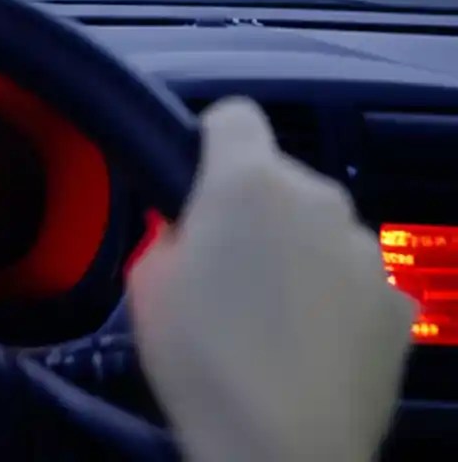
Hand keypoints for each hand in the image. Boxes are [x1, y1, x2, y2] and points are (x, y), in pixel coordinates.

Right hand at [129, 98, 414, 461]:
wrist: (279, 446)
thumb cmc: (198, 357)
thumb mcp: (147, 280)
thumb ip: (174, 231)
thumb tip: (195, 229)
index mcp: (248, 182)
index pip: (235, 115)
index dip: (210, 146)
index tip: (195, 190)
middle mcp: (318, 199)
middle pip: (280, 180)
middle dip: (253, 211)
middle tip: (223, 272)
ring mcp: (366, 251)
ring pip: (320, 230)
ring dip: (297, 254)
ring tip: (268, 319)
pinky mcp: (397, 303)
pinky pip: (354, 280)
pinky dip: (334, 300)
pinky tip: (309, 347)